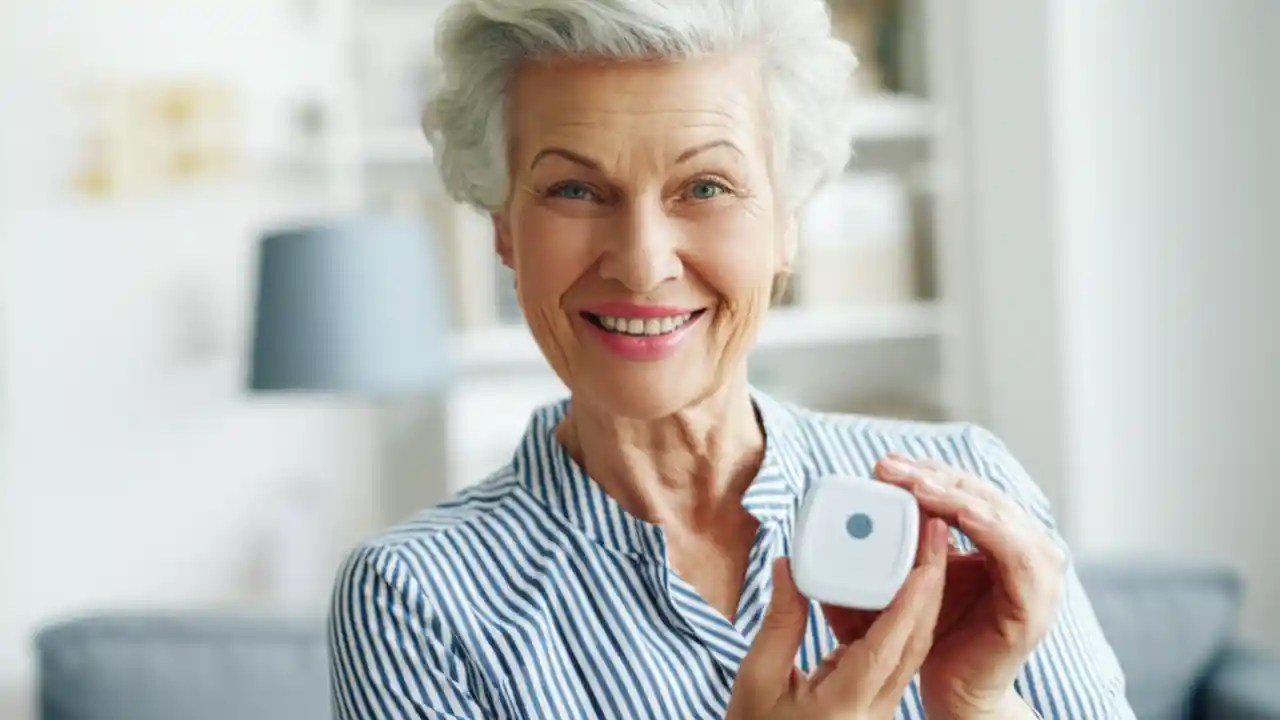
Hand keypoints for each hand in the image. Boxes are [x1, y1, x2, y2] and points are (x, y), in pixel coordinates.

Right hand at [726, 519, 949, 719]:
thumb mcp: (757, 681)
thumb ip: (779, 623)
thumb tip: (789, 566)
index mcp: (845, 707)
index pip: (886, 649)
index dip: (908, 603)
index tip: (925, 562)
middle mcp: (874, 710)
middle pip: (913, 642)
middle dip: (928, 585)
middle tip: (933, 534)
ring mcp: (879, 709)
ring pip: (909, 647)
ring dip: (919, 597)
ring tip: (921, 547)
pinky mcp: (873, 702)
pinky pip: (893, 653)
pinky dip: (897, 615)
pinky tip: (891, 582)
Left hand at [848, 453, 1064, 718]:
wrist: (953, 697)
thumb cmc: (923, 645)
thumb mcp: (892, 593)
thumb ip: (870, 563)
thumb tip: (821, 540)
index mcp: (993, 542)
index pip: (964, 492)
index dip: (927, 473)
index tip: (883, 465)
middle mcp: (1019, 552)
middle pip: (982, 495)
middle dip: (936, 477)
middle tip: (891, 469)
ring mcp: (1033, 578)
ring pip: (1001, 517)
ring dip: (959, 496)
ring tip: (919, 485)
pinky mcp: (1032, 606)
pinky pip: (1017, 559)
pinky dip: (991, 531)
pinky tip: (960, 517)